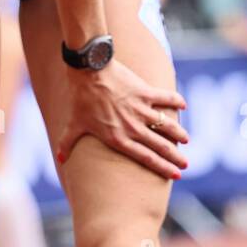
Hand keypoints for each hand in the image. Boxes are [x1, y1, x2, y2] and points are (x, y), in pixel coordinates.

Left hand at [56, 59, 188, 179]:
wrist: (88, 70)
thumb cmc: (80, 98)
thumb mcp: (73, 124)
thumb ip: (67, 143)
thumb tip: (60, 159)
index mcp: (118, 138)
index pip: (145, 158)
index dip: (162, 167)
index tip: (175, 176)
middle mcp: (132, 126)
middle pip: (160, 146)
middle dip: (175, 157)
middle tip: (186, 165)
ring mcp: (140, 109)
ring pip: (166, 126)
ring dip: (178, 134)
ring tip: (186, 140)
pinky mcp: (145, 92)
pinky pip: (165, 98)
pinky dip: (176, 101)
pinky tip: (183, 106)